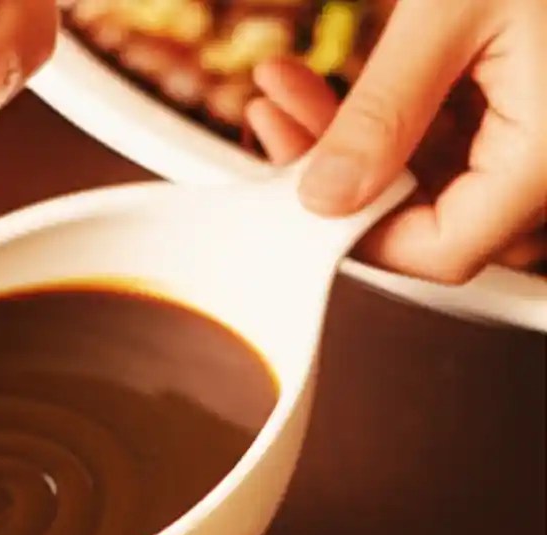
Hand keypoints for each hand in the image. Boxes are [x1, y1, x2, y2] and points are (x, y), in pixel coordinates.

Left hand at [246, 0, 546, 282]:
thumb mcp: (451, 11)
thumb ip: (383, 111)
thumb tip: (324, 197)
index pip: (444, 250)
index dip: (358, 237)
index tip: (293, 196)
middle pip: (429, 212)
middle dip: (338, 169)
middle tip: (276, 118)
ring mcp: (544, 134)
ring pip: (430, 174)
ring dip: (350, 135)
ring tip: (286, 84)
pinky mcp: (530, 106)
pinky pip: (451, 136)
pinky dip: (388, 112)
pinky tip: (330, 76)